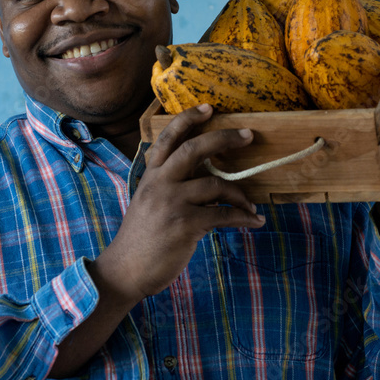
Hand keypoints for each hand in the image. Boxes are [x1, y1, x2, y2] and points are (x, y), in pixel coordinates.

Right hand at [93, 104, 264, 301]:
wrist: (125, 271)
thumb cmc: (140, 240)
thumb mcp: (147, 203)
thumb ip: (168, 186)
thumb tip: (202, 176)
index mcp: (151, 177)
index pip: (168, 138)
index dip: (188, 119)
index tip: (208, 108)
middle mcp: (160, 184)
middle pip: (195, 149)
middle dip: (224, 138)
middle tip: (248, 136)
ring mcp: (172, 203)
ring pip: (216, 185)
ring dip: (240, 196)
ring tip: (250, 207)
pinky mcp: (185, 225)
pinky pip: (224, 215)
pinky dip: (244, 217)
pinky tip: (254, 221)